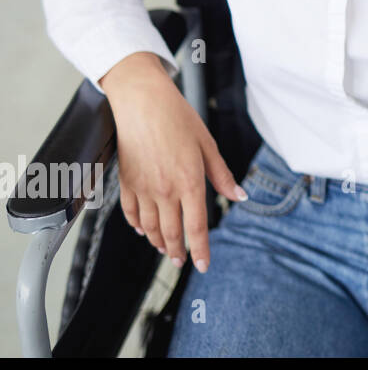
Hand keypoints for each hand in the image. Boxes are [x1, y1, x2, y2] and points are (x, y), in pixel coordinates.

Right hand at [102, 53, 245, 272]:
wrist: (143, 103)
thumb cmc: (178, 119)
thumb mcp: (207, 145)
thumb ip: (221, 176)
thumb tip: (239, 196)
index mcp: (189, 183)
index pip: (196, 227)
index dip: (200, 250)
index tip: (203, 266)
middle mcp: (164, 191)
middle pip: (171, 232)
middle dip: (178, 252)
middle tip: (182, 262)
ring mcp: (142, 188)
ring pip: (149, 227)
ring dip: (158, 242)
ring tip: (165, 249)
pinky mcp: (126, 182)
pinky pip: (130, 213)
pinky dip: (137, 225)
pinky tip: (143, 229)